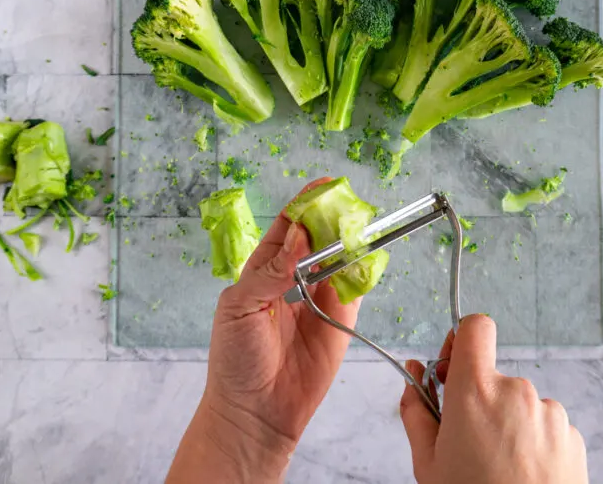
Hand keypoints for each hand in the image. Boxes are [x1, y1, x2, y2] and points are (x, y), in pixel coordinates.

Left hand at [167, 178, 360, 483]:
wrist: (255, 415)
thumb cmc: (235, 362)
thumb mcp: (239, 309)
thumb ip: (269, 273)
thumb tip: (298, 239)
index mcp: (262, 271)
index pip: (287, 229)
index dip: (304, 206)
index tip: (323, 187)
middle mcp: (293, 280)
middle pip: (318, 239)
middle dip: (333, 219)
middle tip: (349, 203)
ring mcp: (319, 300)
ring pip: (340, 260)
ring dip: (351, 242)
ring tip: (362, 225)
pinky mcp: (340, 321)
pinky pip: (357, 290)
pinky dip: (364, 272)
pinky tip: (368, 258)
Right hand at [400, 314, 588, 483]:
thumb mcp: (427, 463)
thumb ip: (416, 411)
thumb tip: (414, 377)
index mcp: (476, 391)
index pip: (475, 327)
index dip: (461, 341)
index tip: (452, 370)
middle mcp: (517, 391)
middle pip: (493, 377)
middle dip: (479, 401)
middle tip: (467, 444)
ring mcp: (550, 412)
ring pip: (520, 405)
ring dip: (508, 426)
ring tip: (497, 469)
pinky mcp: (572, 435)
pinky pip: (544, 427)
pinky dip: (532, 444)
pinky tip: (522, 475)